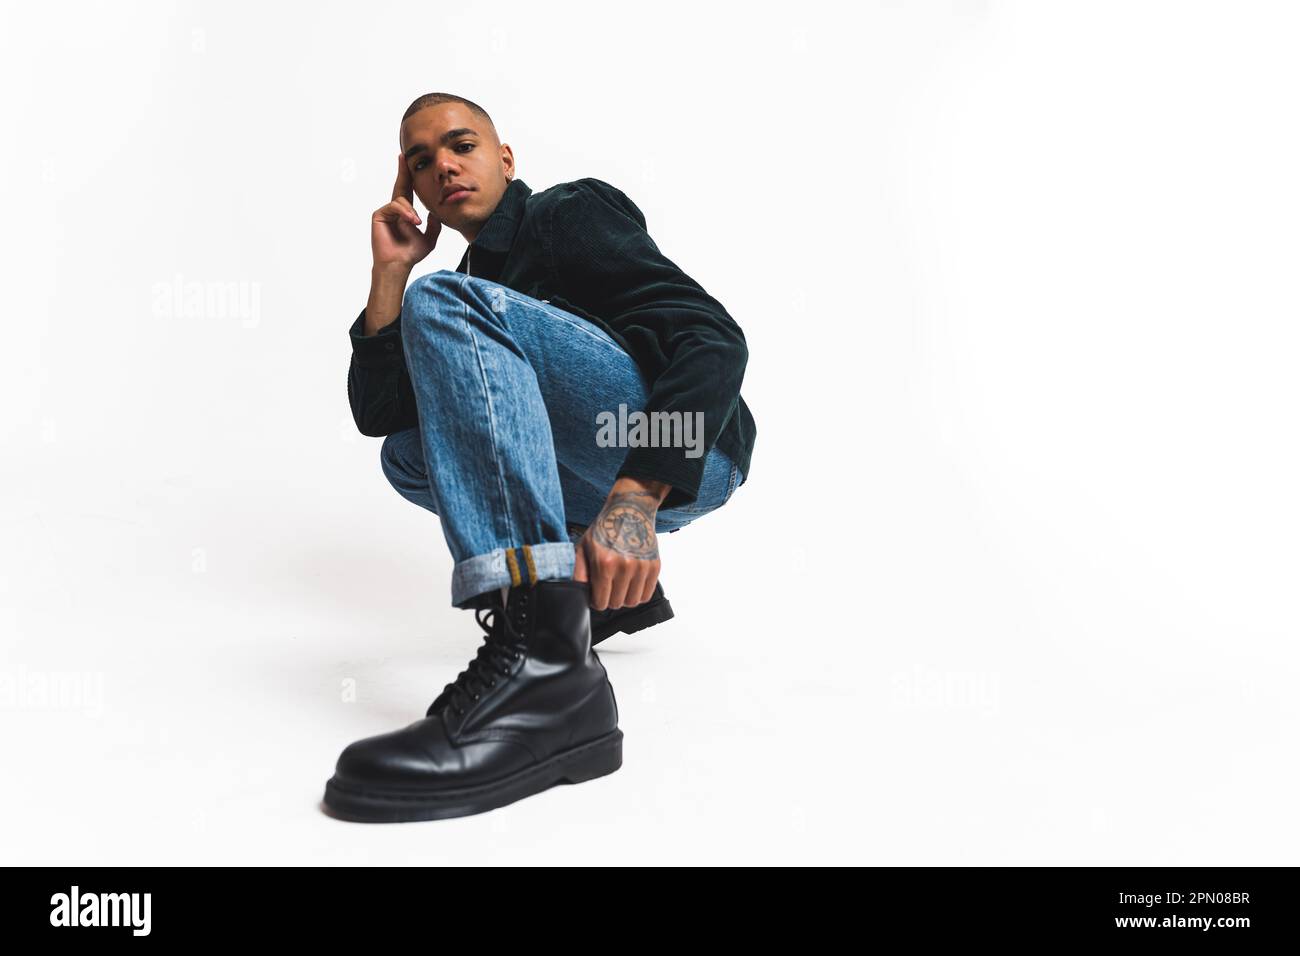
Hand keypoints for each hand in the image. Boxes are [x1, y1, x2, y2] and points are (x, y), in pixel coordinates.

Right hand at [371, 151, 438, 270]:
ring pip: (400, 199)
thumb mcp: (430, 238)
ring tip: (417, 223)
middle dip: (403, 171)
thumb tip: (436, 211)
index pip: (408, 191)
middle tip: (403, 156)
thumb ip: (434, 224)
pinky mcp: (379, 215)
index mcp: (405, 212)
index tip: (410, 163)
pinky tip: (412, 222)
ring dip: (411, 211)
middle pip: (400, 186)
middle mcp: (394, 209)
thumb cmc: (411, 253)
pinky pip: (394, 206)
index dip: (410, 177)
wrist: (400, 264)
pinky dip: (405, 213)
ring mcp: (385, 211)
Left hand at [573, 477, 669, 610]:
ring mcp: (642, 567)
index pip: (601, 602)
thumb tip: (577, 595)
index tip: (596, 594)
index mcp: (605, 563)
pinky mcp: (654, 566)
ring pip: (632, 602)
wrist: (630, 509)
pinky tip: (631, 583)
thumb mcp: (583, 547)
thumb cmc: (604, 528)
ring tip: (619, 585)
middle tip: (607, 588)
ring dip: (624, 598)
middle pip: (616, 604)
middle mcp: (625, 566)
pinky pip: (646, 595)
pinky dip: (638, 594)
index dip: (596, 601)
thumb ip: (578, 573)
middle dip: (609, 599)